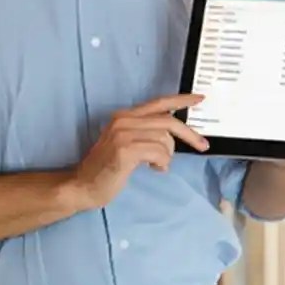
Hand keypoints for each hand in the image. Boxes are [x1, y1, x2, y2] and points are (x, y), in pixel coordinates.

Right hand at [69, 93, 210, 208]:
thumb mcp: (126, 144)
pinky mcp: (125, 150)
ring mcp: (123, 134)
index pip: (159, 103)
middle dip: (189, 134)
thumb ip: (145, 134)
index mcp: (124, 116)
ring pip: (165, 139)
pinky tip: (154, 169)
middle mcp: (123, 120)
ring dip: (167, 155)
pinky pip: (159, 153)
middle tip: (202, 146)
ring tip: (156, 165)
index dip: (181, 100)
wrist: (82, 185)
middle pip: (168, 121)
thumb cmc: (106, 169)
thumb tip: (173, 135)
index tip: (199, 98)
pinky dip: (162, 163)